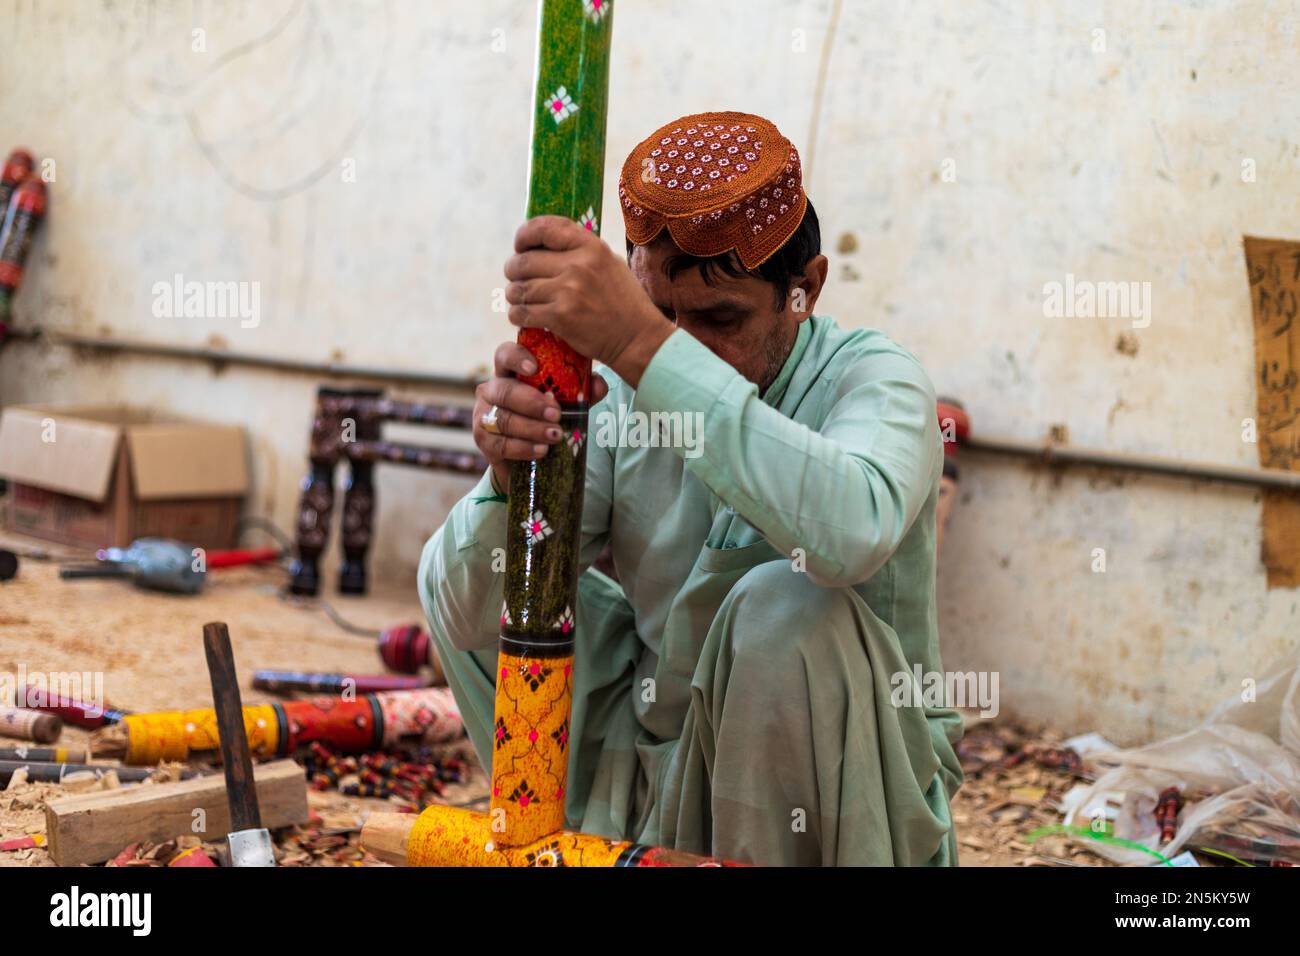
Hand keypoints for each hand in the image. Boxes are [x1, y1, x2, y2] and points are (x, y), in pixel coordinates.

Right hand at [474, 340, 609, 491]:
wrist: (529, 458)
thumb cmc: (545, 419)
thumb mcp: (567, 403)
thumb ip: (583, 393)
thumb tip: (600, 385)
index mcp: (510, 373)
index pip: (505, 354)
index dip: (517, 358)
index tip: (535, 367)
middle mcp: (492, 389)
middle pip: (505, 390)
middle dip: (532, 402)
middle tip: (556, 414)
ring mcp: (483, 415)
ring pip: (503, 419)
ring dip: (531, 428)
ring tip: (555, 435)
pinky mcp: (482, 440)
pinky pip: (500, 444)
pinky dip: (523, 448)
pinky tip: (541, 450)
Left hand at [504, 215, 674, 385]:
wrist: (638, 338)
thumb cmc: (625, 302)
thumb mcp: (610, 263)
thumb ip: (582, 251)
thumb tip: (547, 244)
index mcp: (590, 247)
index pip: (544, 228)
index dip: (524, 235)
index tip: (520, 246)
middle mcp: (577, 265)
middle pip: (524, 261)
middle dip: (513, 270)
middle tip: (516, 279)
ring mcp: (567, 291)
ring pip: (519, 288)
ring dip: (514, 295)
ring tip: (520, 300)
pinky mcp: (560, 317)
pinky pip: (523, 312)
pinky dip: (517, 315)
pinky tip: (523, 317)